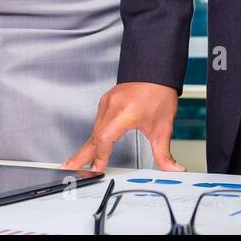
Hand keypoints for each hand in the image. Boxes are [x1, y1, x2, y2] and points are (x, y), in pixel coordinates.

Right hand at [64, 82, 182, 172]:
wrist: (155, 71)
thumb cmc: (159, 94)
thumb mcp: (163, 127)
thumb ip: (164, 153)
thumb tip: (173, 169)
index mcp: (126, 113)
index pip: (106, 137)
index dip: (100, 155)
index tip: (97, 169)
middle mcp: (113, 106)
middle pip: (94, 136)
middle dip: (81, 155)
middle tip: (68, 168)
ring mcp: (107, 102)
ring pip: (94, 130)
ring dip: (87, 147)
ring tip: (76, 163)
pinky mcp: (105, 101)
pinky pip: (96, 122)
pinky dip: (93, 136)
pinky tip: (90, 146)